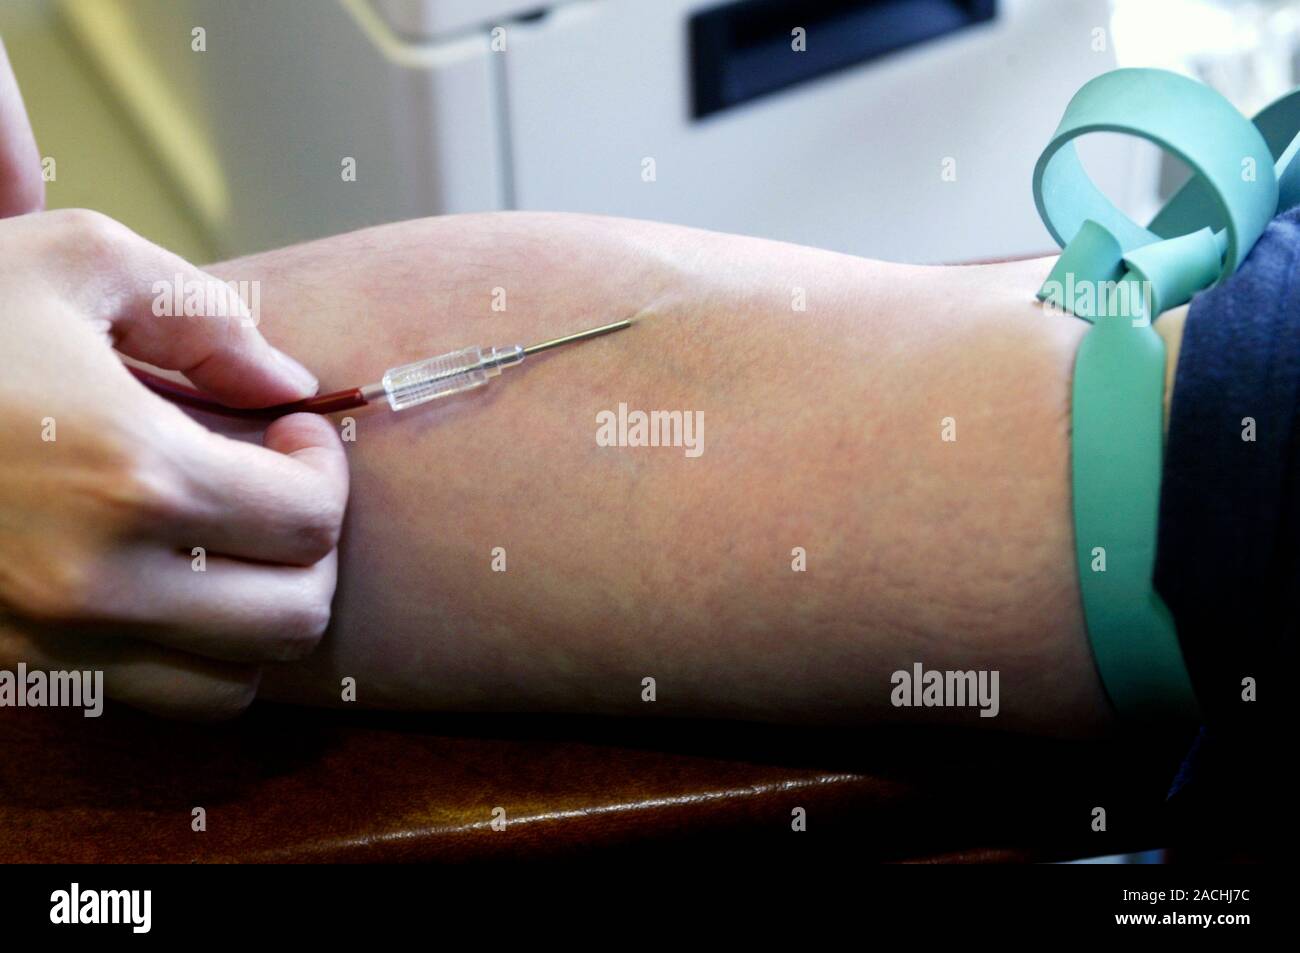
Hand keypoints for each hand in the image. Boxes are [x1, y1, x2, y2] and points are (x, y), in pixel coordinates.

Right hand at [0, 42, 347, 718]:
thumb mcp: (79, 264)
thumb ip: (210, 321)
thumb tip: (291, 385)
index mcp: (131, 473)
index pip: (309, 522)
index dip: (324, 470)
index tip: (292, 433)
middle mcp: (100, 581)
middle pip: (292, 618)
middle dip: (311, 551)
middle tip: (278, 490)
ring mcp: (54, 641)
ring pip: (233, 684)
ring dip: (259, 614)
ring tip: (231, 543)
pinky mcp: (17, 670)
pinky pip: (155, 701)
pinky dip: (195, 657)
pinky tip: (174, 585)